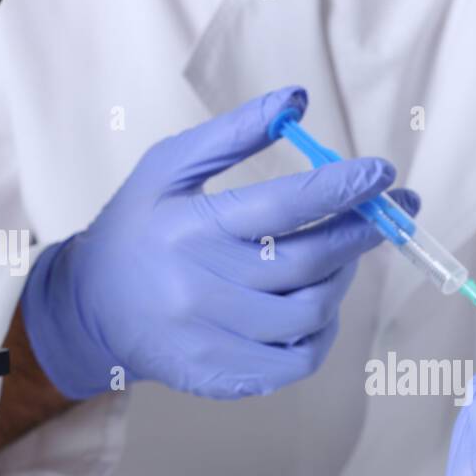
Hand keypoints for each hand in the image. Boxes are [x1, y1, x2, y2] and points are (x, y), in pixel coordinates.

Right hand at [21, 86, 418, 399]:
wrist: (90, 309)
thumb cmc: (140, 227)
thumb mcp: (168, 168)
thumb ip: (233, 134)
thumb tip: (297, 99)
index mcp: (192, 228)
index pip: (286, 206)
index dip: (343, 188)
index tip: (383, 173)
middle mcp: (203, 287)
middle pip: (309, 263)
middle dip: (361, 233)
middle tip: (385, 214)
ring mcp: (214, 338)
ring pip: (311, 314)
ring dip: (341, 281)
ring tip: (341, 257)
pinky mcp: (223, 375)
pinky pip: (298, 361)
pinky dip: (322, 331)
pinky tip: (318, 305)